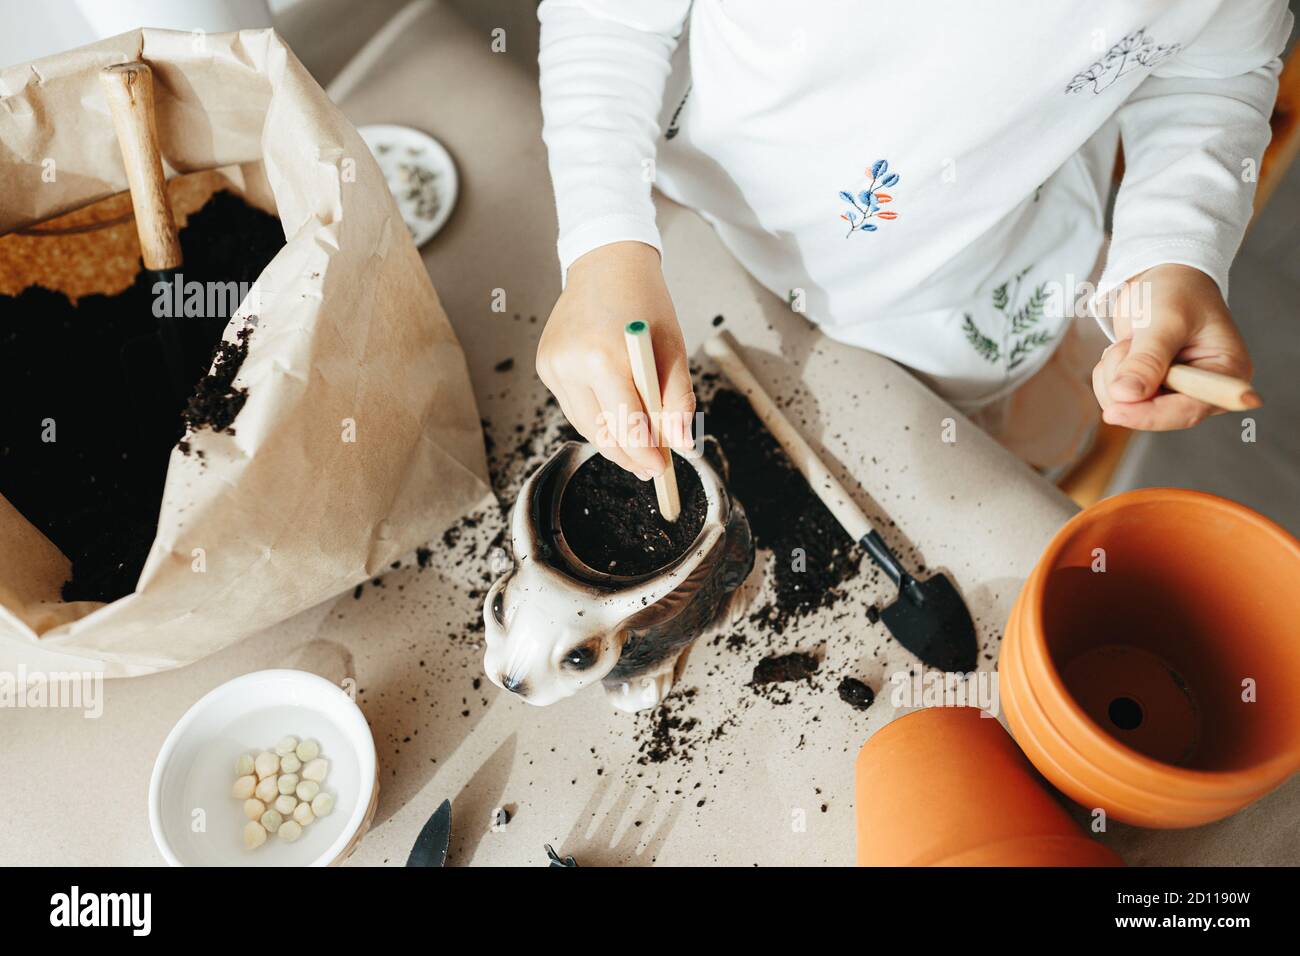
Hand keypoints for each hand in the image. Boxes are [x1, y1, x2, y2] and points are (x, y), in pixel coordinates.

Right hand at [537, 241, 694, 476]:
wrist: (606, 263)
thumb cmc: (643, 301)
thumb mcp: (673, 349)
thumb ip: (678, 400)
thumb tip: (683, 445)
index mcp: (603, 358)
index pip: (626, 426)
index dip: (646, 454)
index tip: (662, 469)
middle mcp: (570, 365)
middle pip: (601, 433)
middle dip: (629, 455)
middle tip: (653, 467)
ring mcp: (552, 366)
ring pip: (585, 425)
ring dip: (612, 439)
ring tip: (639, 444)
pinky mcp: (545, 366)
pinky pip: (574, 406)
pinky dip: (597, 416)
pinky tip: (615, 410)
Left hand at [1092, 264, 1255, 430]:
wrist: (1160, 277)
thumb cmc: (1177, 291)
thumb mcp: (1165, 319)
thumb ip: (1148, 359)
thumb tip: (1127, 396)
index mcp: (1228, 373)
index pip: (1189, 410)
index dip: (1151, 415)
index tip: (1115, 412)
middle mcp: (1204, 390)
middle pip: (1154, 412)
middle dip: (1128, 380)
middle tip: (1128, 345)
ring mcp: (1174, 392)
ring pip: (1127, 405)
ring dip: (1115, 372)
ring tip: (1132, 341)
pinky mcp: (1149, 390)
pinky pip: (1115, 397)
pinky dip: (1108, 372)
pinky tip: (1125, 349)